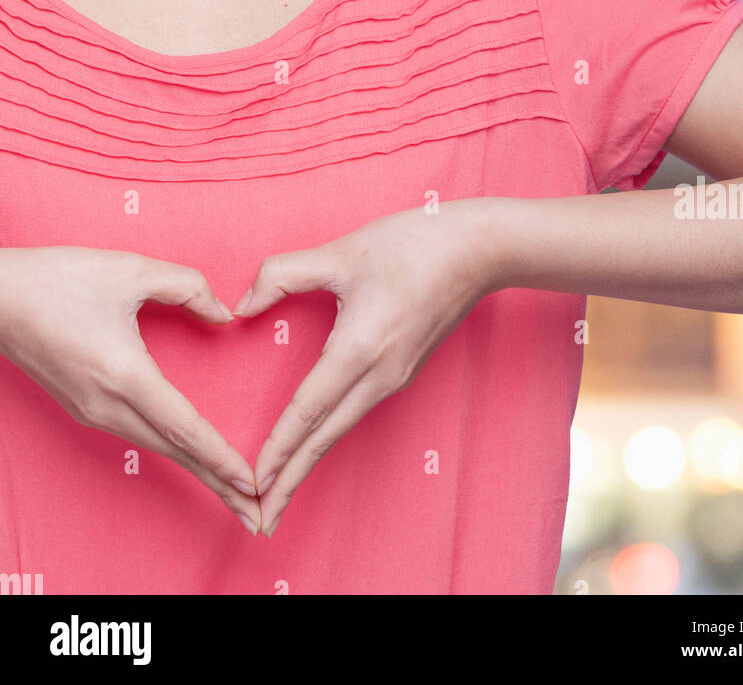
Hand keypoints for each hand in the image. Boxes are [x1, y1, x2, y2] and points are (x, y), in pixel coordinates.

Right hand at [0, 246, 261, 533]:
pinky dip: (171, 448)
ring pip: (155, 446)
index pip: (182, 426)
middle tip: (257, 510)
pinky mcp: (83, 406)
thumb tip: (223, 313)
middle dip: (218, 481)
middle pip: (174, 450)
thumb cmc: (59, 279)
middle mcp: (106, 404)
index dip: (220, 455)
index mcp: (123, 374)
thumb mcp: (131, 270)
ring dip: (196, 467)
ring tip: (232, 489)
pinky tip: (189, 452)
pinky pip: (137, 434)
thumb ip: (187, 287)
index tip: (250, 481)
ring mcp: (91, 410)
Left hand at [232, 201, 498, 536]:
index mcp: (360, 348)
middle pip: (325, 438)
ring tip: (279, 492)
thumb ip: (281, 275)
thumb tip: (241, 306)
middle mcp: (380, 374)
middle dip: (290, 481)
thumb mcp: (340, 252)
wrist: (478, 250)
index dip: (277, 449)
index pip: (308, 412)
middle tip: (258, 520)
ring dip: (308, 462)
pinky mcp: (403, 371)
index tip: (250, 481)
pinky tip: (314, 443)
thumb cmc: (412, 244)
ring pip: (342, 429)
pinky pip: (357, 412)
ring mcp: (395, 377)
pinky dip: (328, 436)